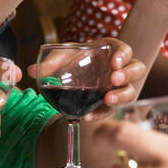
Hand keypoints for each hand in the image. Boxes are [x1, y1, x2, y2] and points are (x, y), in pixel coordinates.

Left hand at [28, 36, 146, 112]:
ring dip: (121, 96)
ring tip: (107, 99)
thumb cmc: (72, 61)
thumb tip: (32, 71)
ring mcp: (117, 88)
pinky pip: (110, 110)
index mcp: (112, 52)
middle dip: (127, 75)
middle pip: (136, 70)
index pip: (125, 51)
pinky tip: (87, 116)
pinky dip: (99, 114)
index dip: (123, 55)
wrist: (71, 76)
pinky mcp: (109, 104)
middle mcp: (119, 70)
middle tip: (113, 80)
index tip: (114, 62)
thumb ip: (50, 63)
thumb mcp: (61, 58)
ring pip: (130, 91)